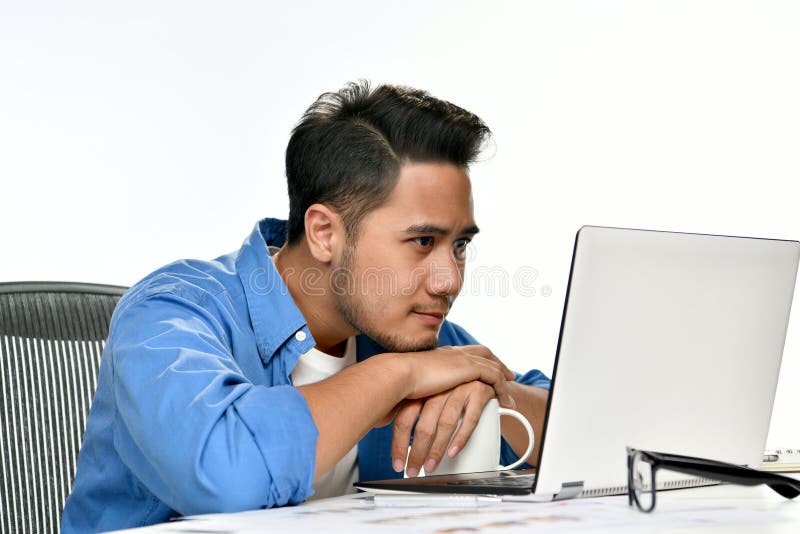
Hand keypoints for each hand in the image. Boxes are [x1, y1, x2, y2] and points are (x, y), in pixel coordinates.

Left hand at [391, 381, 495, 475]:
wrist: (482, 372)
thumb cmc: (451, 388)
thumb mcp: (428, 394)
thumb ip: (410, 409)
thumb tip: (387, 428)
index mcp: (422, 390)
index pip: (404, 419)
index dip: (399, 443)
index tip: (398, 463)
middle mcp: (439, 389)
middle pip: (423, 425)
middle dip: (417, 452)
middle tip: (413, 471)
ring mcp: (459, 390)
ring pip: (445, 424)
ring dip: (436, 449)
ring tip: (430, 466)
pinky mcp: (478, 392)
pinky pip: (470, 419)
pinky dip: (461, 438)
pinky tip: (453, 452)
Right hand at [392, 345, 515, 407]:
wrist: (398, 375)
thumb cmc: (396, 383)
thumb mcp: (410, 386)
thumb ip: (415, 393)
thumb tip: (404, 407)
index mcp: (440, 355)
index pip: (464, 353)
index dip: (477, 359)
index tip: (485, 365)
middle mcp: (452, 353)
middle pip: (482, 352)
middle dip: (496, 362)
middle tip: (507, 374)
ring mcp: (461, 359)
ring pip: (491, 364)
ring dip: (503, 377)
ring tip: (510, 390)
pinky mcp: (468, 368)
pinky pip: (494, 377)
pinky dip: (502, 388)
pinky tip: (505, 401)